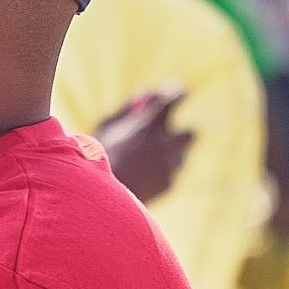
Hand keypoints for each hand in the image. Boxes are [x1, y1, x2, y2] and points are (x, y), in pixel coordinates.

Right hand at [98, 88, 192, 203]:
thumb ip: (128, 109)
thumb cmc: (98, 154)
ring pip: (178, 156)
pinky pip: (169, 175)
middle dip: (184, 134)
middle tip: (171, 136)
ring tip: (141, 164)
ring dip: (166, 156)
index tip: (178, 94)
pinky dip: (158, 175)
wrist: (97, 193)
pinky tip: (139, 179)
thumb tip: (145, 96)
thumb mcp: (106, 125)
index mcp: (151, 123)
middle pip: (191, 133)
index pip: (175, 99)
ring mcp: (169, 165)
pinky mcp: (168, 184)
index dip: (177, 95)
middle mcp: (166, 143)